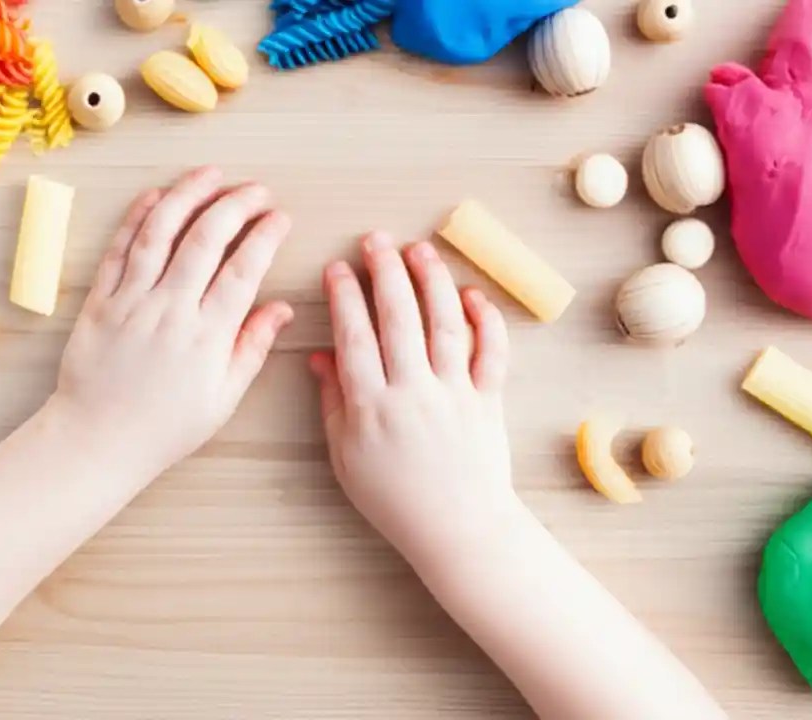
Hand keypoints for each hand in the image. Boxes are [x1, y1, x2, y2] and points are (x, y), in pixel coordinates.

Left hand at [51, 167, 292, 480]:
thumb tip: (282, 309)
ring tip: (212, 174)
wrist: (97, 440)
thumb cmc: (164, 427)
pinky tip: (157, 196)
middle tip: (256, 190)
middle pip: (206, 239)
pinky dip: (137, 217)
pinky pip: (120, 250)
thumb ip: (252, 347)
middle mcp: (169, 311)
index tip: (280, 217)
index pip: (243, 270)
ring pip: (161, 232)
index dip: (265, 235)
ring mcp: (131, 302)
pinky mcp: (100, 301)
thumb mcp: (222, 398)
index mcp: (207, 336)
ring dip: (188, 195)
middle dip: (236, 204)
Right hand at [310, 233, 515, 564]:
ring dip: (430, 281)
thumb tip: (320, 357)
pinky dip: (485, 320)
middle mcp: (413, 394)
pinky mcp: (488, 400)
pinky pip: (491, 352)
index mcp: (371, 407)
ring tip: (417, 250)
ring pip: (443, 324)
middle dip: (384, 272)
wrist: (457, 530)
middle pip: (398, 318)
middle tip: (374, 241)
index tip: (337, 268)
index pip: (354, 337)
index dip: (344, 297)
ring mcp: (454, 395)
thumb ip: (334, 402)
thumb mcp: (346, 456)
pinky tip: (470, 294)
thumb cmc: (394, 498)